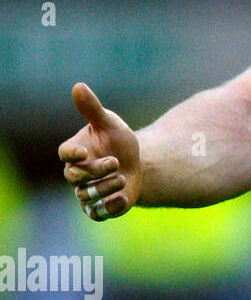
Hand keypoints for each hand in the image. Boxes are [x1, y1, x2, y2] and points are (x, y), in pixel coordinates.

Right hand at [57, 83, 141, 220]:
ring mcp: (86, 191)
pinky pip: (97, 214)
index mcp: (76, 152)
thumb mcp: (110, 123)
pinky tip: (123, 198)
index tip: (84, 152)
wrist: (136, 163)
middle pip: (76, 177)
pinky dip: (109, 208)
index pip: (65, 154)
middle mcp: (77, 173)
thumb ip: (93, 108)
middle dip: (95, 171)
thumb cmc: (118, 140)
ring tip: (123, 178)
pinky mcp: (99, 207)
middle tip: (115, 163)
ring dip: (105, 188)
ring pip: (86, 196)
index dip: (72, 154)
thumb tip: (78, 86)